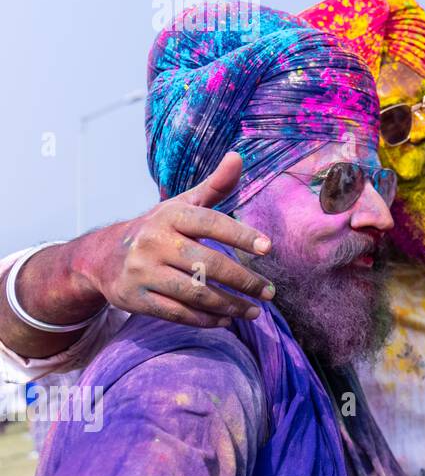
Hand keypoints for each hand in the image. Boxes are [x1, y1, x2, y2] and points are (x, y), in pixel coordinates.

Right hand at [77, 152, 275, 327]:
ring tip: (255, 310)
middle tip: (270, 292)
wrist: (103, 257)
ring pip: (196, 293)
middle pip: (209, 265)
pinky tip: (228, 318)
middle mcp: (154, 242)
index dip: (241, 235)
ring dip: (230, 305)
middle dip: (244, 281)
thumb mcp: (182, 205)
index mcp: (170, 216)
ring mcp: (142, 272)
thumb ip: (214, 186)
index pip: (211, 223)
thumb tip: (238, 156)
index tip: (268, 248)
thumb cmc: (158, 229)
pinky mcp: (135, 298)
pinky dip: (206, 318)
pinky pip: (178, 313)